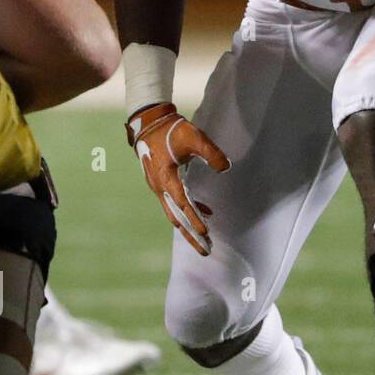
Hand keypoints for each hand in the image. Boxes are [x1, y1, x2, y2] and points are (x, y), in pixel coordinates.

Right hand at [126, 102, 229, 255]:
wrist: (149, 123)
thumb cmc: (171, 130)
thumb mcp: (193, 137)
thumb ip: (210, 153)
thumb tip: (225, 168)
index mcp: (165, 178)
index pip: (183, 203)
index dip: (195, 218)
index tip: (206, 232)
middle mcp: (160, 187)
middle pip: (176, 218)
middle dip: (191, 236)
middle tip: (205, 251)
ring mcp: (159, 187)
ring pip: (175, 214)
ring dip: (190, 227)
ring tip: (206, 241)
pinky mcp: (163, 183)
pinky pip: (177, 203)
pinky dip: (190, 210)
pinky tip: (207, 213)